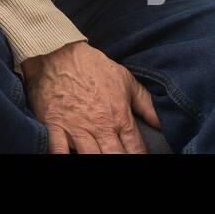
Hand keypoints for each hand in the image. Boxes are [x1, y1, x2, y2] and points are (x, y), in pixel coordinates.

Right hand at [21, 40, 160, 153]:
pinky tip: (71, 158)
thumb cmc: (93, 66)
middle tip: (121, 160)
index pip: (135, 149)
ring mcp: (76, 127)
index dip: (139, 157)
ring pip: (90, 158)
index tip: (140, 158)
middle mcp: (99, 126)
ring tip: (101, 157)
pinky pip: (58, 150)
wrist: (58, 52)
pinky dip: (64, 156)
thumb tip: (160, 123)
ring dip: (97, 160)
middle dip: (120, 161)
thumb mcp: (125, 79)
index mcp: (119, 116)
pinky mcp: (54, 125)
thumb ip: (145, 103)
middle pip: (115, 157)